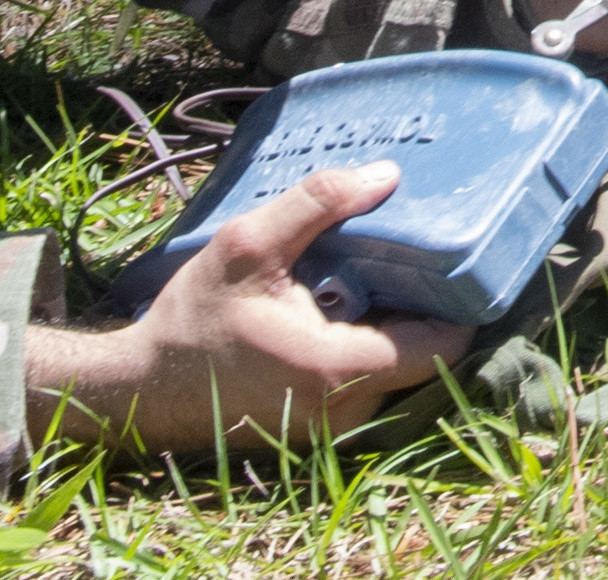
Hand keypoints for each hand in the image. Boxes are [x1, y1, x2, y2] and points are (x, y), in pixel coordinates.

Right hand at [34, 163, 462, 459]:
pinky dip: (368, 348)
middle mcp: (347, 410)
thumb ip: (316, 205)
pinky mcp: (320, 431)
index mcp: (338, 368)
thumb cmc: (193, 318)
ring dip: (395, 328)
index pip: (444, 344)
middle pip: (426, 357)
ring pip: (398, 373)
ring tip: (380, 276)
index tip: (463, 257)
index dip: (464, 300)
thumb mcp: (247, 244)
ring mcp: (334, 428)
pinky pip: (369, 385)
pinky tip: (347, 308)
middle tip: (418, 256)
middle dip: (427, 307)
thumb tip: (387, 177)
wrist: (143, 390)